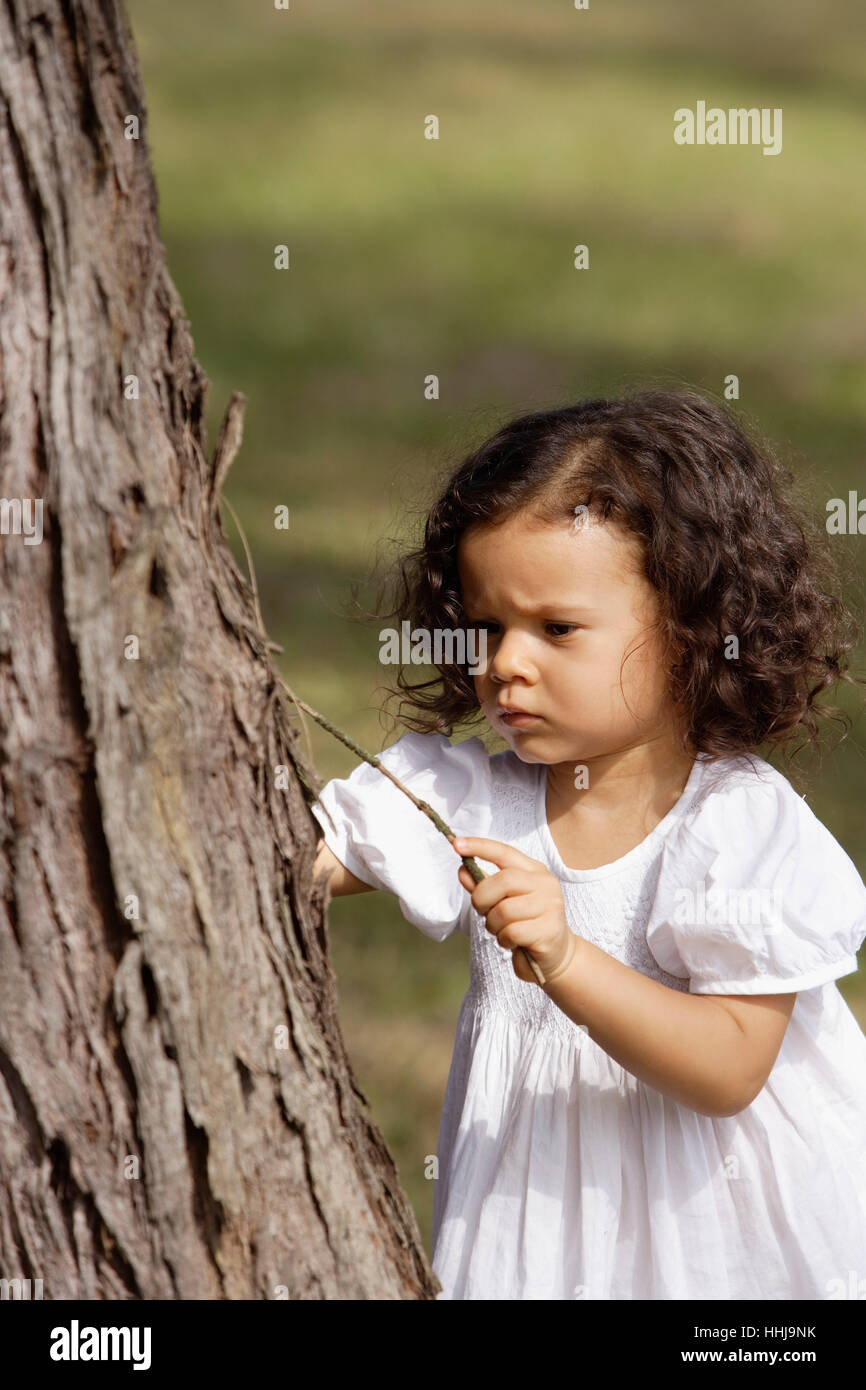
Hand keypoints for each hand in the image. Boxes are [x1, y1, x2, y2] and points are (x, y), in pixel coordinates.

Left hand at [450, 835, 577, 986]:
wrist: (554, 954)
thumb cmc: (525, 924)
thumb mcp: (502, 901)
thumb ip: (483, 886)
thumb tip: (462, 870)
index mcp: (534, 871)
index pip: (505, 852)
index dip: (480, 847)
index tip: (456, 844)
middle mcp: (545, 884)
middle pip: (503, 881)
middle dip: (482, 898)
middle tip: (483, 912)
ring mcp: (550, 906)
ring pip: (504, 910)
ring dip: (494, 925)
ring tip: (502, 930)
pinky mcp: (549, 930)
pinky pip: (512, 932)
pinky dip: (504, 940)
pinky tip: (512, 942)